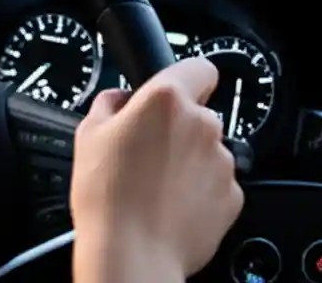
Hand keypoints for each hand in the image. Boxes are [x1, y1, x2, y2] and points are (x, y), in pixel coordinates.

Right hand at [70, 58, 242, 281]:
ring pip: (207, 151)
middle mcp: (201, 125)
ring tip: (155, 185)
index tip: (175, 92)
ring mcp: (221, 162)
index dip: (186, 78)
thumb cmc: (106, 198)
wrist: (131, 254)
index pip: (198, 67)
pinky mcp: (232, 196)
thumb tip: (118, 99)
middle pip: (198, 114)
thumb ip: (108, 104)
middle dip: (178, 129)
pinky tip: (170, 205)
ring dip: (188, 161)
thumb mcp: (88, 135)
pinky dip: (199, 192)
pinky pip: (216, 184)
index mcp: (166, 101)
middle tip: (147, 152)